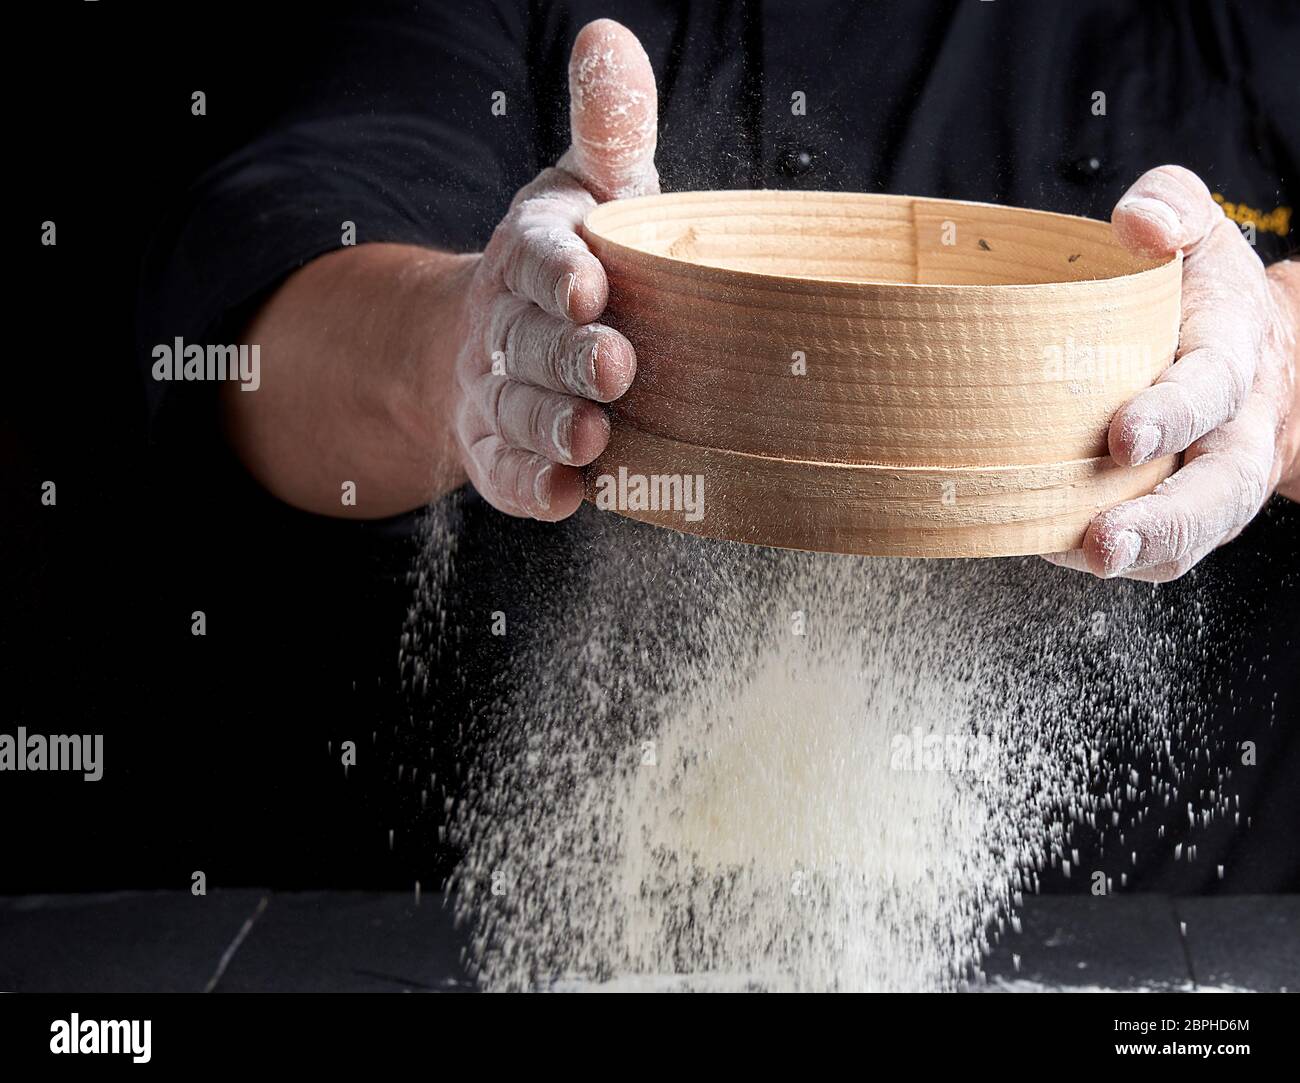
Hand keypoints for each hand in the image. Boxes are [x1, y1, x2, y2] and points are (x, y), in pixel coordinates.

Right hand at [453, 19, 658, 519]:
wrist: (491, 349)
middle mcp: (507, 329)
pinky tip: (569, 494)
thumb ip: (607, 130)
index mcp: (532, 255)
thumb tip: (608, 38)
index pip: (537, 259)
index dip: (557, 272)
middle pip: (529, 344)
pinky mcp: (501, 455)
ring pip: (518, 414)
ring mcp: (497, 397)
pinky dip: (534, 487)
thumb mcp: (586, 190)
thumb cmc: (567, 261)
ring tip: (592, 436)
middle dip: (567, 357)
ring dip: (552, 427)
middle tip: (614, 367)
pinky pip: (508, 476)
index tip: (588, 283)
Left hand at [1046, 165, 1299, 580]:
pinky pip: (1166, 553)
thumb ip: (1173, 208)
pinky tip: (1059, 550)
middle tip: (1105, 539)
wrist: (1255, 349)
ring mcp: (1216, 480)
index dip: (1173, 413)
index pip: (1212, 387)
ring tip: (1085, 561)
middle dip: (1165, 520)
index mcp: (1235, 354)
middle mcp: (1237, 430)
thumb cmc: (1201, 290)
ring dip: (1144, 555)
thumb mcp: (1198, 231)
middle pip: (1217, 488)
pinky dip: (1123, 560)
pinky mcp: (1189, 515)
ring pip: (1196, 535)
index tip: (1123, 434)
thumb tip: (1136, 222)